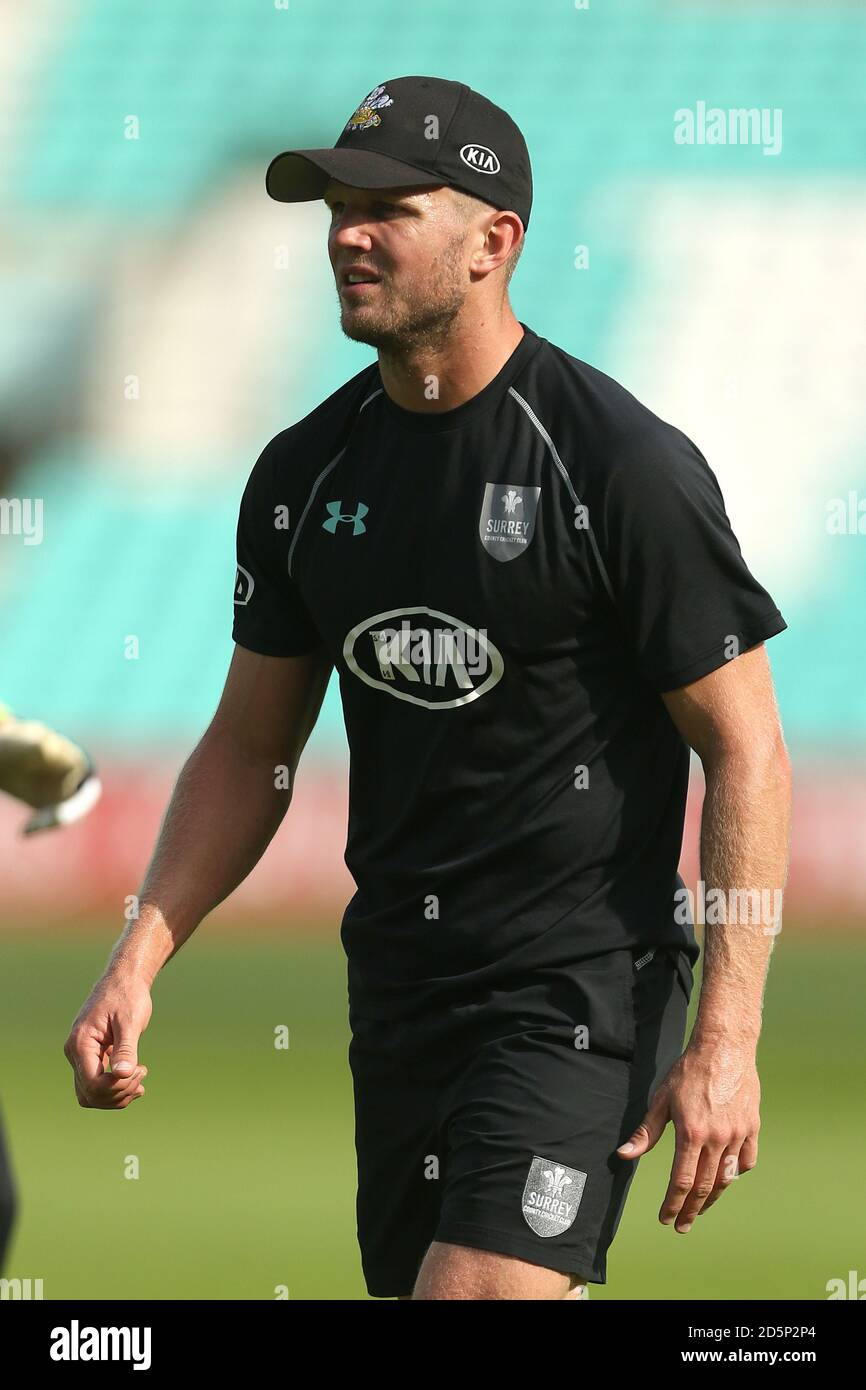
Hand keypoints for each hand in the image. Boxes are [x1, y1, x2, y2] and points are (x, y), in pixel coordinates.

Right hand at [64, 975, 152, 1109]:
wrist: (124, 981)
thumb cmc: (127, 996)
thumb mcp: (130, 1022)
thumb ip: (125, 1049)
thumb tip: (123, 1075)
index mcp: (80, 1043)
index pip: (91, 1084)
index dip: (116, 1087)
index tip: (138, 1070)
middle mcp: (75, 1053)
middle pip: (89, 1094)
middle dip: (118, 1093)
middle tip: (141, 1071)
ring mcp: (81, 1057)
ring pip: (92, 1094)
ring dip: (118, 1095)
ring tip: (141, 1075)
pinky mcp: (91, 1058)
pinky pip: (98, 1085)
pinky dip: (116, 1089)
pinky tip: (137, 1081)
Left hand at [616, 1043, 760, 1231]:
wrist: (724, 1047)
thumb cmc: (689, 1071)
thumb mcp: (661, 1099)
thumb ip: (646, 1131)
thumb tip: (624, 1154)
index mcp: (691, 1133)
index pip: (680, 1181)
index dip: (672, 1204)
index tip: (666, 1219)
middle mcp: (716, 1139)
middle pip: (703, 1187)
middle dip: (691, 1210)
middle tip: (682, 1226)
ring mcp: (737, 1134)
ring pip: (725, 1178)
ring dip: (712, 1197)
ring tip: (700, 1208)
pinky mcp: (752, 1127)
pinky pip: (745, 1160)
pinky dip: (735, 1173)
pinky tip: (725, 1178)